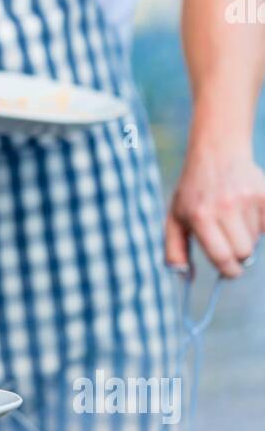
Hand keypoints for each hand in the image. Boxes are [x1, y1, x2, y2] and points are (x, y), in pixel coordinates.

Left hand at [166, 144, 264, 277]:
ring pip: (256, 240)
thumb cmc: (194, 192)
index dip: (229, 271)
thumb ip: (175, 251)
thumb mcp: (175, 218)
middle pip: (243, 253)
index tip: (230, 272)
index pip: (222, 257)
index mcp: (200, 217)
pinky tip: (246, 211)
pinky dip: (259, 225)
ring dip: (247, 236)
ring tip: (234, 218)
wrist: (217, 153)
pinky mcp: (264, 195)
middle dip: (239, 256)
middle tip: (231, 244)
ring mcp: (246, 200)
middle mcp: (224, 208)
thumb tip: (184, 277)